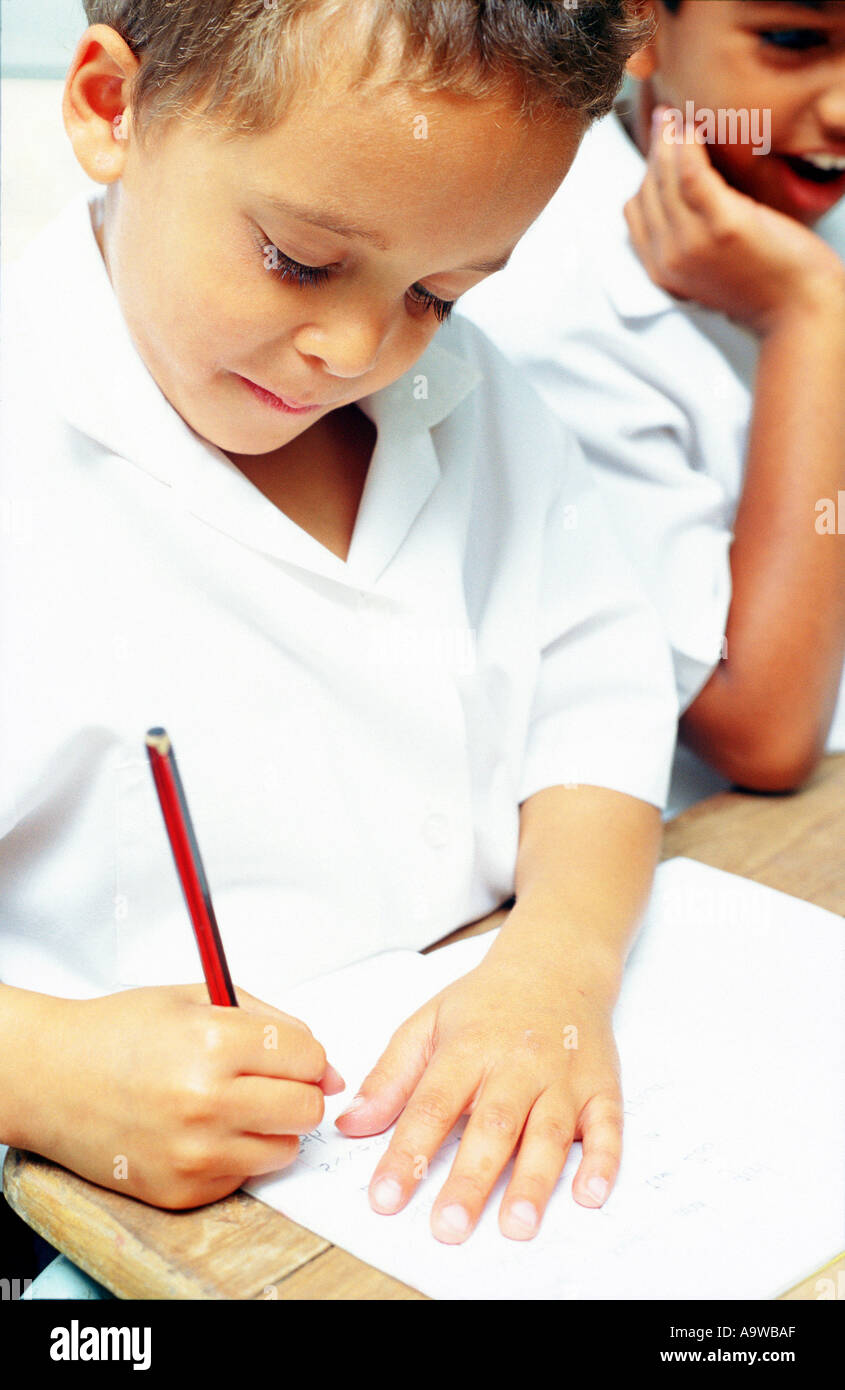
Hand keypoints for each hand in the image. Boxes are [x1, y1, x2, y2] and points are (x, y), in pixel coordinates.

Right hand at [31, 984, 343, 1208]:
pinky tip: (199, 1131)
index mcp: (213, 1042)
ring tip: (229, 1106)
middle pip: (306, 1109)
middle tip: (266, 1082)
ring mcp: (193, 1153)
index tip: (291, 1057)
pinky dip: (234, 1156)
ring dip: (269, 1128)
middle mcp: (205, 1101)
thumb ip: (272, 1022)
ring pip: (284, 1150)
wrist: (52, 1078)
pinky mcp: (181, 1191)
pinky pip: (243, 1178)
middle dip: (296, 1093)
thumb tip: (329, 1070)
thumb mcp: (197, 997)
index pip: (310, 1059)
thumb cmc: (120, 1033)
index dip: (306, 1056)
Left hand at [335, 952, 622, 1242]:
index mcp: (468, 1047)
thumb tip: (350, 1125)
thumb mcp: (428, 1025)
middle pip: (493, 1125)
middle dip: (471, 1178)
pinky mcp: (601, 1087)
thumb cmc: (486, 1004)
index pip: (432, 1105)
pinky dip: (603, 1161)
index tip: (385, 1198)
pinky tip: (590, 1195)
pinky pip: (607, 1126)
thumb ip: (390, 1077)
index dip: (408, 1153)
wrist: (555, 964)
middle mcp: (517, 1064)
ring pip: (549, 1132)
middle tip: (449, 1226)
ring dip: (534, 1181)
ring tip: (515, 1225)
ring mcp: (563, 1077)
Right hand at [624, 107, 844, 334]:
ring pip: (664, 177)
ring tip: (676, 117)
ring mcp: (693, 242)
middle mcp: (670, 259)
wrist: (799, 310)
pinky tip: (694, 127)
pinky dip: (688, 144)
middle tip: (664, 121)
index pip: (635, 213)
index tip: (657, 149)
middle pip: (647, 190)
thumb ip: (691, 241)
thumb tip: (685, 201)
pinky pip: (691, 172)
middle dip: (653, 151)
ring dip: (667, 140)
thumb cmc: (765, 288)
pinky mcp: (722, 225)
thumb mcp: (712, 270)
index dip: (643, 176)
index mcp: (663, 272)